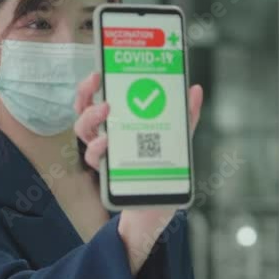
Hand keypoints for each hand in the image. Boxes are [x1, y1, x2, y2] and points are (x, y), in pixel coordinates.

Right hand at [74, 72, 202, 274]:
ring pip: (83, 132)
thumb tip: (195, 90)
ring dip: (90, 118)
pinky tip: (107, 141)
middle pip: (84, 111)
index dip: (93, 85)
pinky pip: (95, 159)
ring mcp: (104, 155)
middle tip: (97, 84)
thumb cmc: (163, 170)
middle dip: (86, 94)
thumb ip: (185, 117)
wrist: (159, 207)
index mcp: (119, 124)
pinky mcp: (107, 173)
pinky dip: (98, 149)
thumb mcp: (178, 141)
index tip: (99, 71)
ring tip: (105, 110)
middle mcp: (105, 138)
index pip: (98, 99)